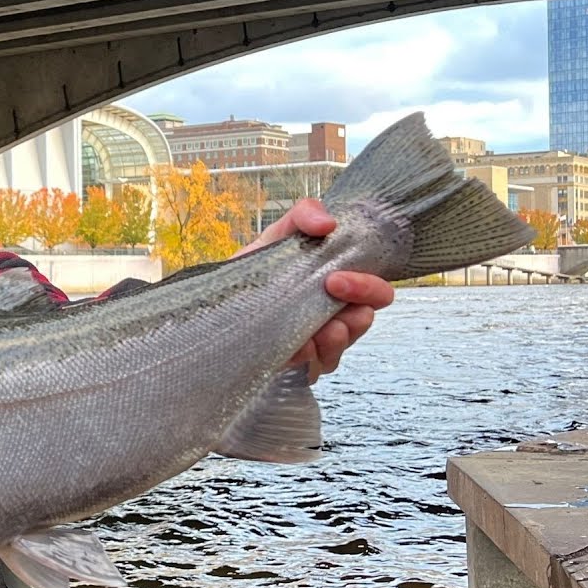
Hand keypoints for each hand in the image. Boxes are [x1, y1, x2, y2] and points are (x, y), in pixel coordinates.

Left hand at [236, 199, 394, 382]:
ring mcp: (317, 347)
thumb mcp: (275, 238)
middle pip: (366, 318)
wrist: (211, 308)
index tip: (336, 278)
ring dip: (334, 337)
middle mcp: (333, 318)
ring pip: (342, 347)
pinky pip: (312, 369)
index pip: (375, 293)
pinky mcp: (297, 370)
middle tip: (330, 288)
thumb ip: (302, 217)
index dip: (368, 287)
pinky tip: (295, 351)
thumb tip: (327, 222)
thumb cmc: (252, 274)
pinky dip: (306, 359)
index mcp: (336, 289)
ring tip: (314, 332)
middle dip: (357, 302)